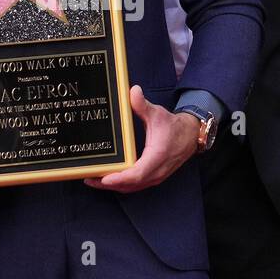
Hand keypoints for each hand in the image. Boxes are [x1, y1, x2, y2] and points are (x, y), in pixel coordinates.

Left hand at [84, 85, 199, 192]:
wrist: (191, 135)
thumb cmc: (173, 126)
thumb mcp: (157, 113)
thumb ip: (142, 105)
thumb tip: (133, 91)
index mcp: (157, 156)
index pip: (137, 174)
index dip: (120, 178)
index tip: (104, 178)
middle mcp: (157, 171)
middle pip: (130, 185)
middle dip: (108, 184)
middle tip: (88, 178)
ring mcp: (156, 177)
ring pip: (132, 188)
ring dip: (113, 186)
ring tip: (93, 180)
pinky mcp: (154, 177)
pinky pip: (136, 186)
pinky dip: (122, 185)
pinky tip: (108, 179)